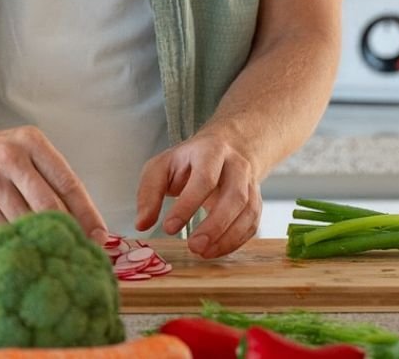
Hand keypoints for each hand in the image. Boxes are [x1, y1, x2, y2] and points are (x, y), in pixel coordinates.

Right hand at [0, 123, 108, 241]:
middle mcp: (11, 158)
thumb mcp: (27, 149)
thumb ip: (51, 177)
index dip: (87, 213)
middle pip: (49, 205)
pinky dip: (20, 240)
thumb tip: (83, 219)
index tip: (101, 234)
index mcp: (32, 142)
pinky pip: (6, 229)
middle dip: (71, 232)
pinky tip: (30, 249)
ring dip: (45, 241)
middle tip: (85, 252)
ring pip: (27, 221)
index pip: (68, 182)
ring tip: (60, 255)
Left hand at [134, 129, 261, 258]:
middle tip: (193, 247)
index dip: (188, 205)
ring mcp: (250, 183)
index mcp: (210, 151)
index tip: (169, 228)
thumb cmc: (189, 161)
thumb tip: (142, 224)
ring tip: (202, 252)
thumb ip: (149, 192)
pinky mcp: (256, 201)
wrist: (228, 146)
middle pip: (235, 196)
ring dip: (227, 237)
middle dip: (215, 225)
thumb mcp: (162, 166)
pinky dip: (235, 241)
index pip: (205, 178)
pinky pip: (252, 223)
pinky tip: (214, 251)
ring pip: (248, 211)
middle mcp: (236, 165)